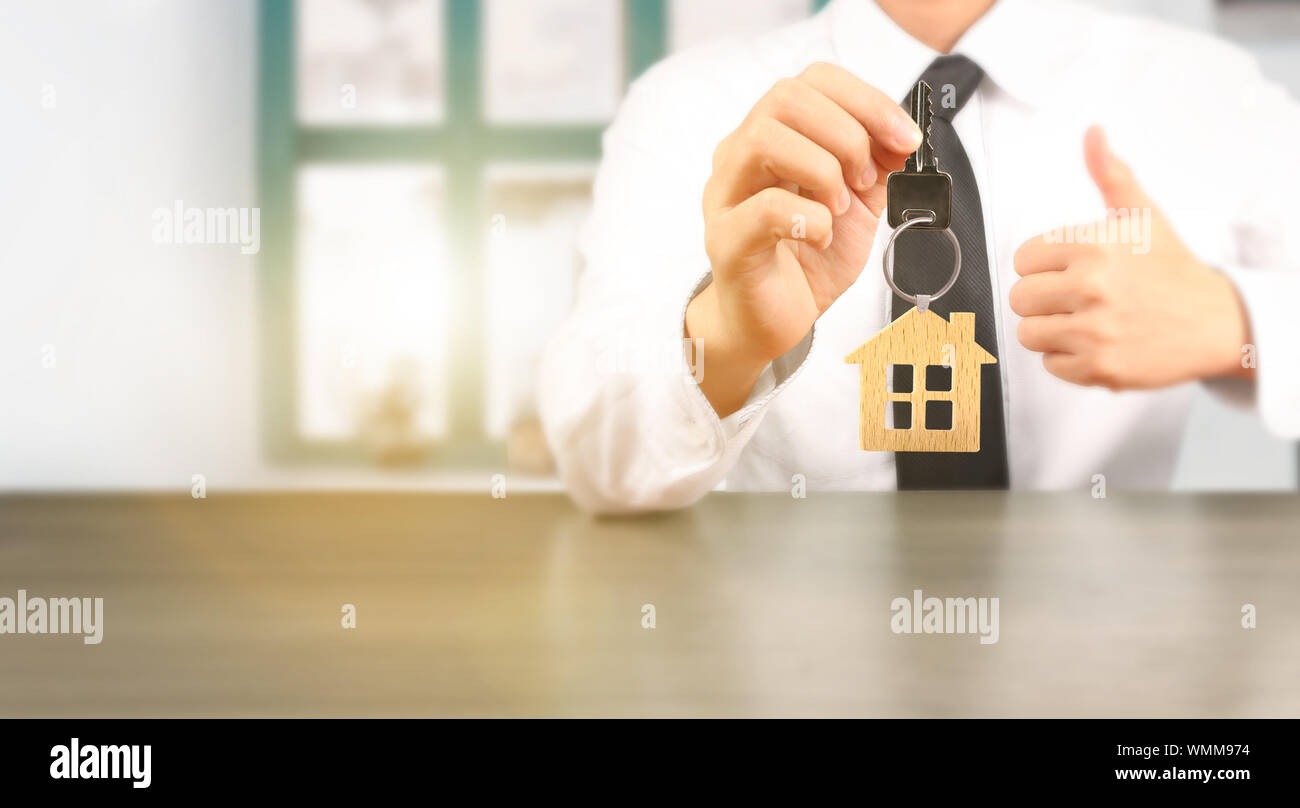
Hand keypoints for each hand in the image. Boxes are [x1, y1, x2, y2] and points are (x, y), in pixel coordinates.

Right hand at [687, 62, 923, 415]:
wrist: (772, 319)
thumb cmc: (806, 258)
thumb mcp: (857, 202)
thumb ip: (877, 165)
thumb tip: (904, 136)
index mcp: (773, 136)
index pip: (813, 82)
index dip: (867, 100)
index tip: (905, 138)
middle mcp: (740, 156)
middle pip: (785, 98)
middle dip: (846, 133)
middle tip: (866, 178)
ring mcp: (726, 196)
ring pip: (764, 140)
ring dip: (822, 169)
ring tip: (840, 207)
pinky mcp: (726, 241)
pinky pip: (763, 209)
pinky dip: (809, 218)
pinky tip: (821, 235)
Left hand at [1010, 127, 1252, 390]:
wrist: (1219, 323)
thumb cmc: (1173, 270)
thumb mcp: (1144, 216)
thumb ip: (1110, 175)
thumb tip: (1093, 133)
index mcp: (1093, 247)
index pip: (1022, 258)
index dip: (1040, 265)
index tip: (1064, 268)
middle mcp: (1091, 288)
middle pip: (1019, 297)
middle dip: (1042, 297)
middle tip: (1073, 297)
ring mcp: (1094, 331)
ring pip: (1028, 332)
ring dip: (1050, 329)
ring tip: (1083, 320)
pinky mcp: (1098, 368)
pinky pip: (1049, 364)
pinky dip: (1067, 359)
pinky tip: (1095, 344)